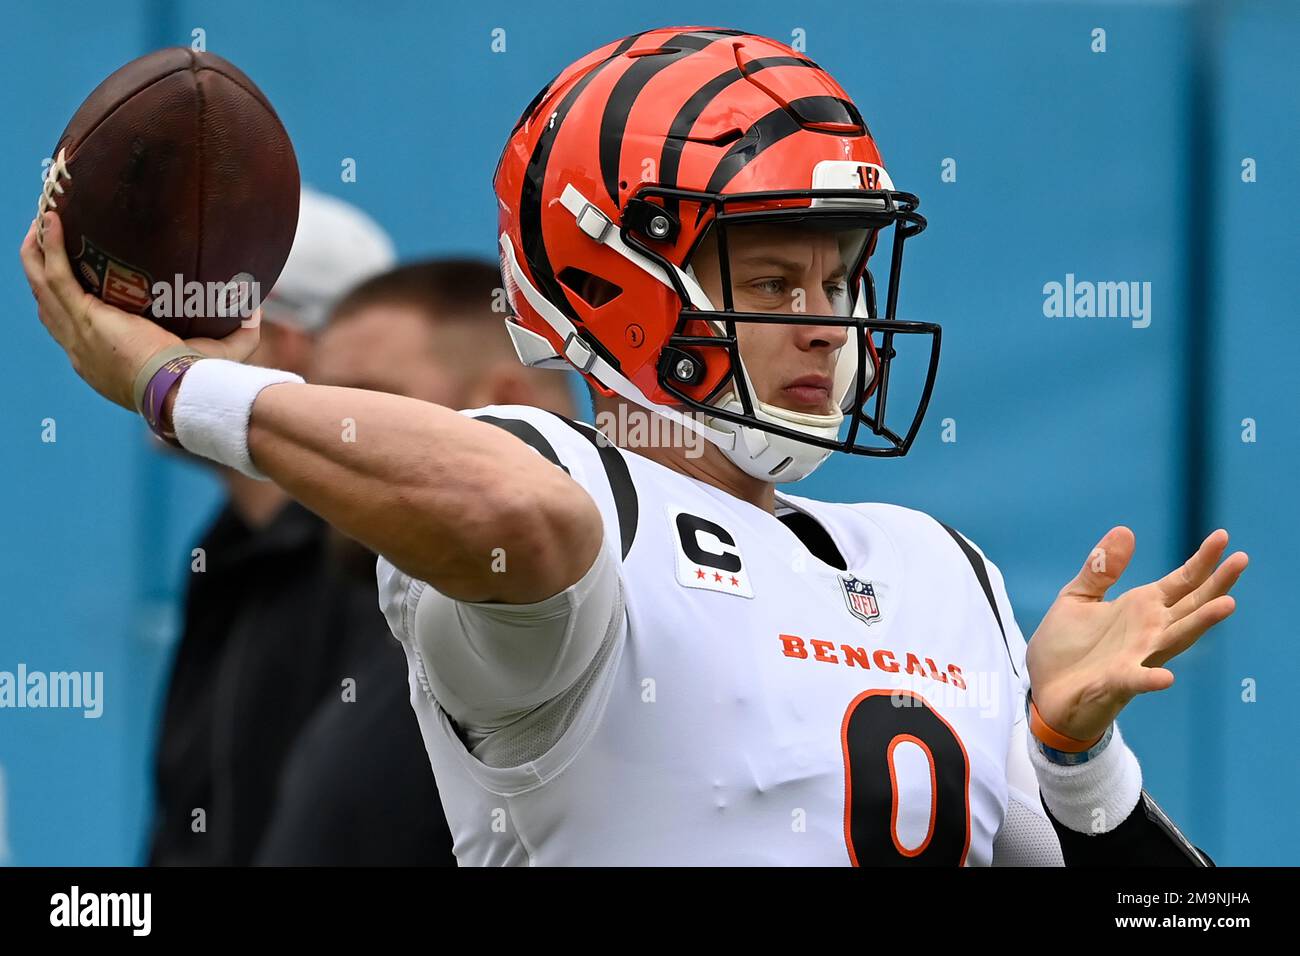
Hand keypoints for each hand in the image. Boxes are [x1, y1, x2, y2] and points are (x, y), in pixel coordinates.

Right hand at [19, 212, 260, 410]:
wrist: (182, 391)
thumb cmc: (197, 382)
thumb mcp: (215, 355)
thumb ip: (237, 334)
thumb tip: (255, 310)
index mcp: (102, 363)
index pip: (73, 331)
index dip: (67, 305)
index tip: (75, 281)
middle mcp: (82, 350)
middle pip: (47, 306)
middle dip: (42, 272)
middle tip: (45, 241)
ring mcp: (78, 333)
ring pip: (42, 287)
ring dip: (37, 253)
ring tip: (42, 223)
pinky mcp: (85, 317)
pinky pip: (55, 275)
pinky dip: (50, 247)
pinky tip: (51, 220)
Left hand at [1025, 527, 1247, 743]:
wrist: (1044, 691)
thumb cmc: (1066, 647)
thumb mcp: (1078, 598)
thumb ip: (1102, 569)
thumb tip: (1126, 530)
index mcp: (1140, 608)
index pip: (1180, 582)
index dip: (1201, 560)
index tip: (1222, 536)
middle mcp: (1149, 632)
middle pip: (1191, 605)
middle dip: (1216, 584)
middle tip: (1241, 560)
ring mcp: (1137, 657)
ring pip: (1176, 638)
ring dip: (1201, 623)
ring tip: (1227, 604)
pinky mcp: (1116, 682)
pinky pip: (1136, 680)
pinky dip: (1150, 679)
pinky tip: (1165, 678)